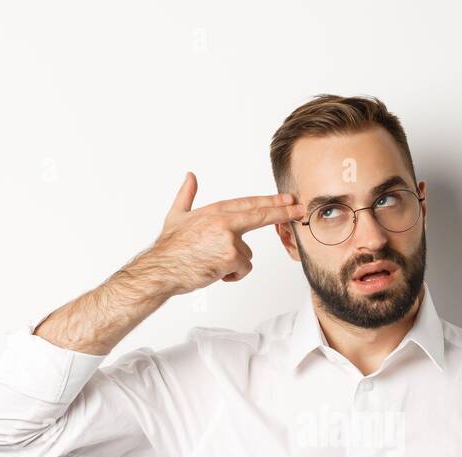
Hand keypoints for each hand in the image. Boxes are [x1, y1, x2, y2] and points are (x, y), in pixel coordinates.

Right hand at [142, 172, 305, 294]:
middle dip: (284, 211)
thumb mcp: (177, 215)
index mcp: (215, 210)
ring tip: (212, 263)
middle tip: (300, 209)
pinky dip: (232, 275)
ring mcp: (228, 238)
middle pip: (262, 215)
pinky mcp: (231, 257)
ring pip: (247, 254)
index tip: (287, 198)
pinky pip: (243, 268)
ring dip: (234, 264)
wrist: (161, 269)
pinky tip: (215, 273)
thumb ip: (187, 195)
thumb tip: (190, 176)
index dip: (271, 201)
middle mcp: (224, 220)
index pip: (250, 204)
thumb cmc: (169, 247)